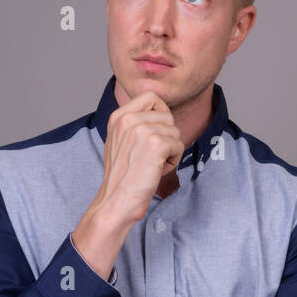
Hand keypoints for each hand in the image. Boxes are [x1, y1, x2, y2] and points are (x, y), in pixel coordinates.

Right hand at [93, 88, 184, 226]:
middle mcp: (129, 119)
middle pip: (167, 116)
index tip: (157, 131)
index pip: (151, 96)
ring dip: (170, 150)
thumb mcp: (120, 140)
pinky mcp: (156, 144)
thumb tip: (160, 111)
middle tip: (152, 155)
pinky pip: (179, 145)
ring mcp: (142, 130)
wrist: (116, 200)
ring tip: (152, 164)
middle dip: (166, 136)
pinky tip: (157, 170)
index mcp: (119, 116)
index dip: (161, 112)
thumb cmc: (122, 175)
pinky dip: (173, 160)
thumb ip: (134, 123)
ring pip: (175, 132)